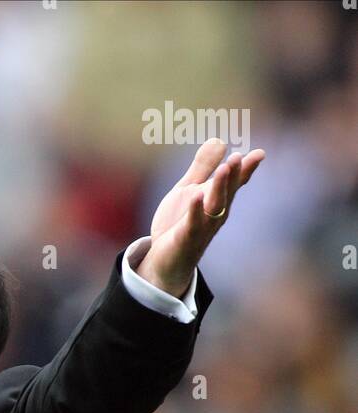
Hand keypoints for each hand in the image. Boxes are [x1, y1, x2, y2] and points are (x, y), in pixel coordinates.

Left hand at [135, 137, 264, 298]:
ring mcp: (203, 227)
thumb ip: (202, 167)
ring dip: (221, 188)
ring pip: (215, 206)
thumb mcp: (188, 189)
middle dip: (234, 175)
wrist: (165, 259)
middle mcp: (215, 213)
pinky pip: (193, 223)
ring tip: (224, 168)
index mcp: (217, 199)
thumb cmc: (178, 223)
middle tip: (239, 156)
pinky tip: (197, 195)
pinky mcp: (186, 238)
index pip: (234, 182)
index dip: (246, 169)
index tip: (259, 154)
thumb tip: (220, 140)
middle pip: (228, 192)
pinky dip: (196, 210)